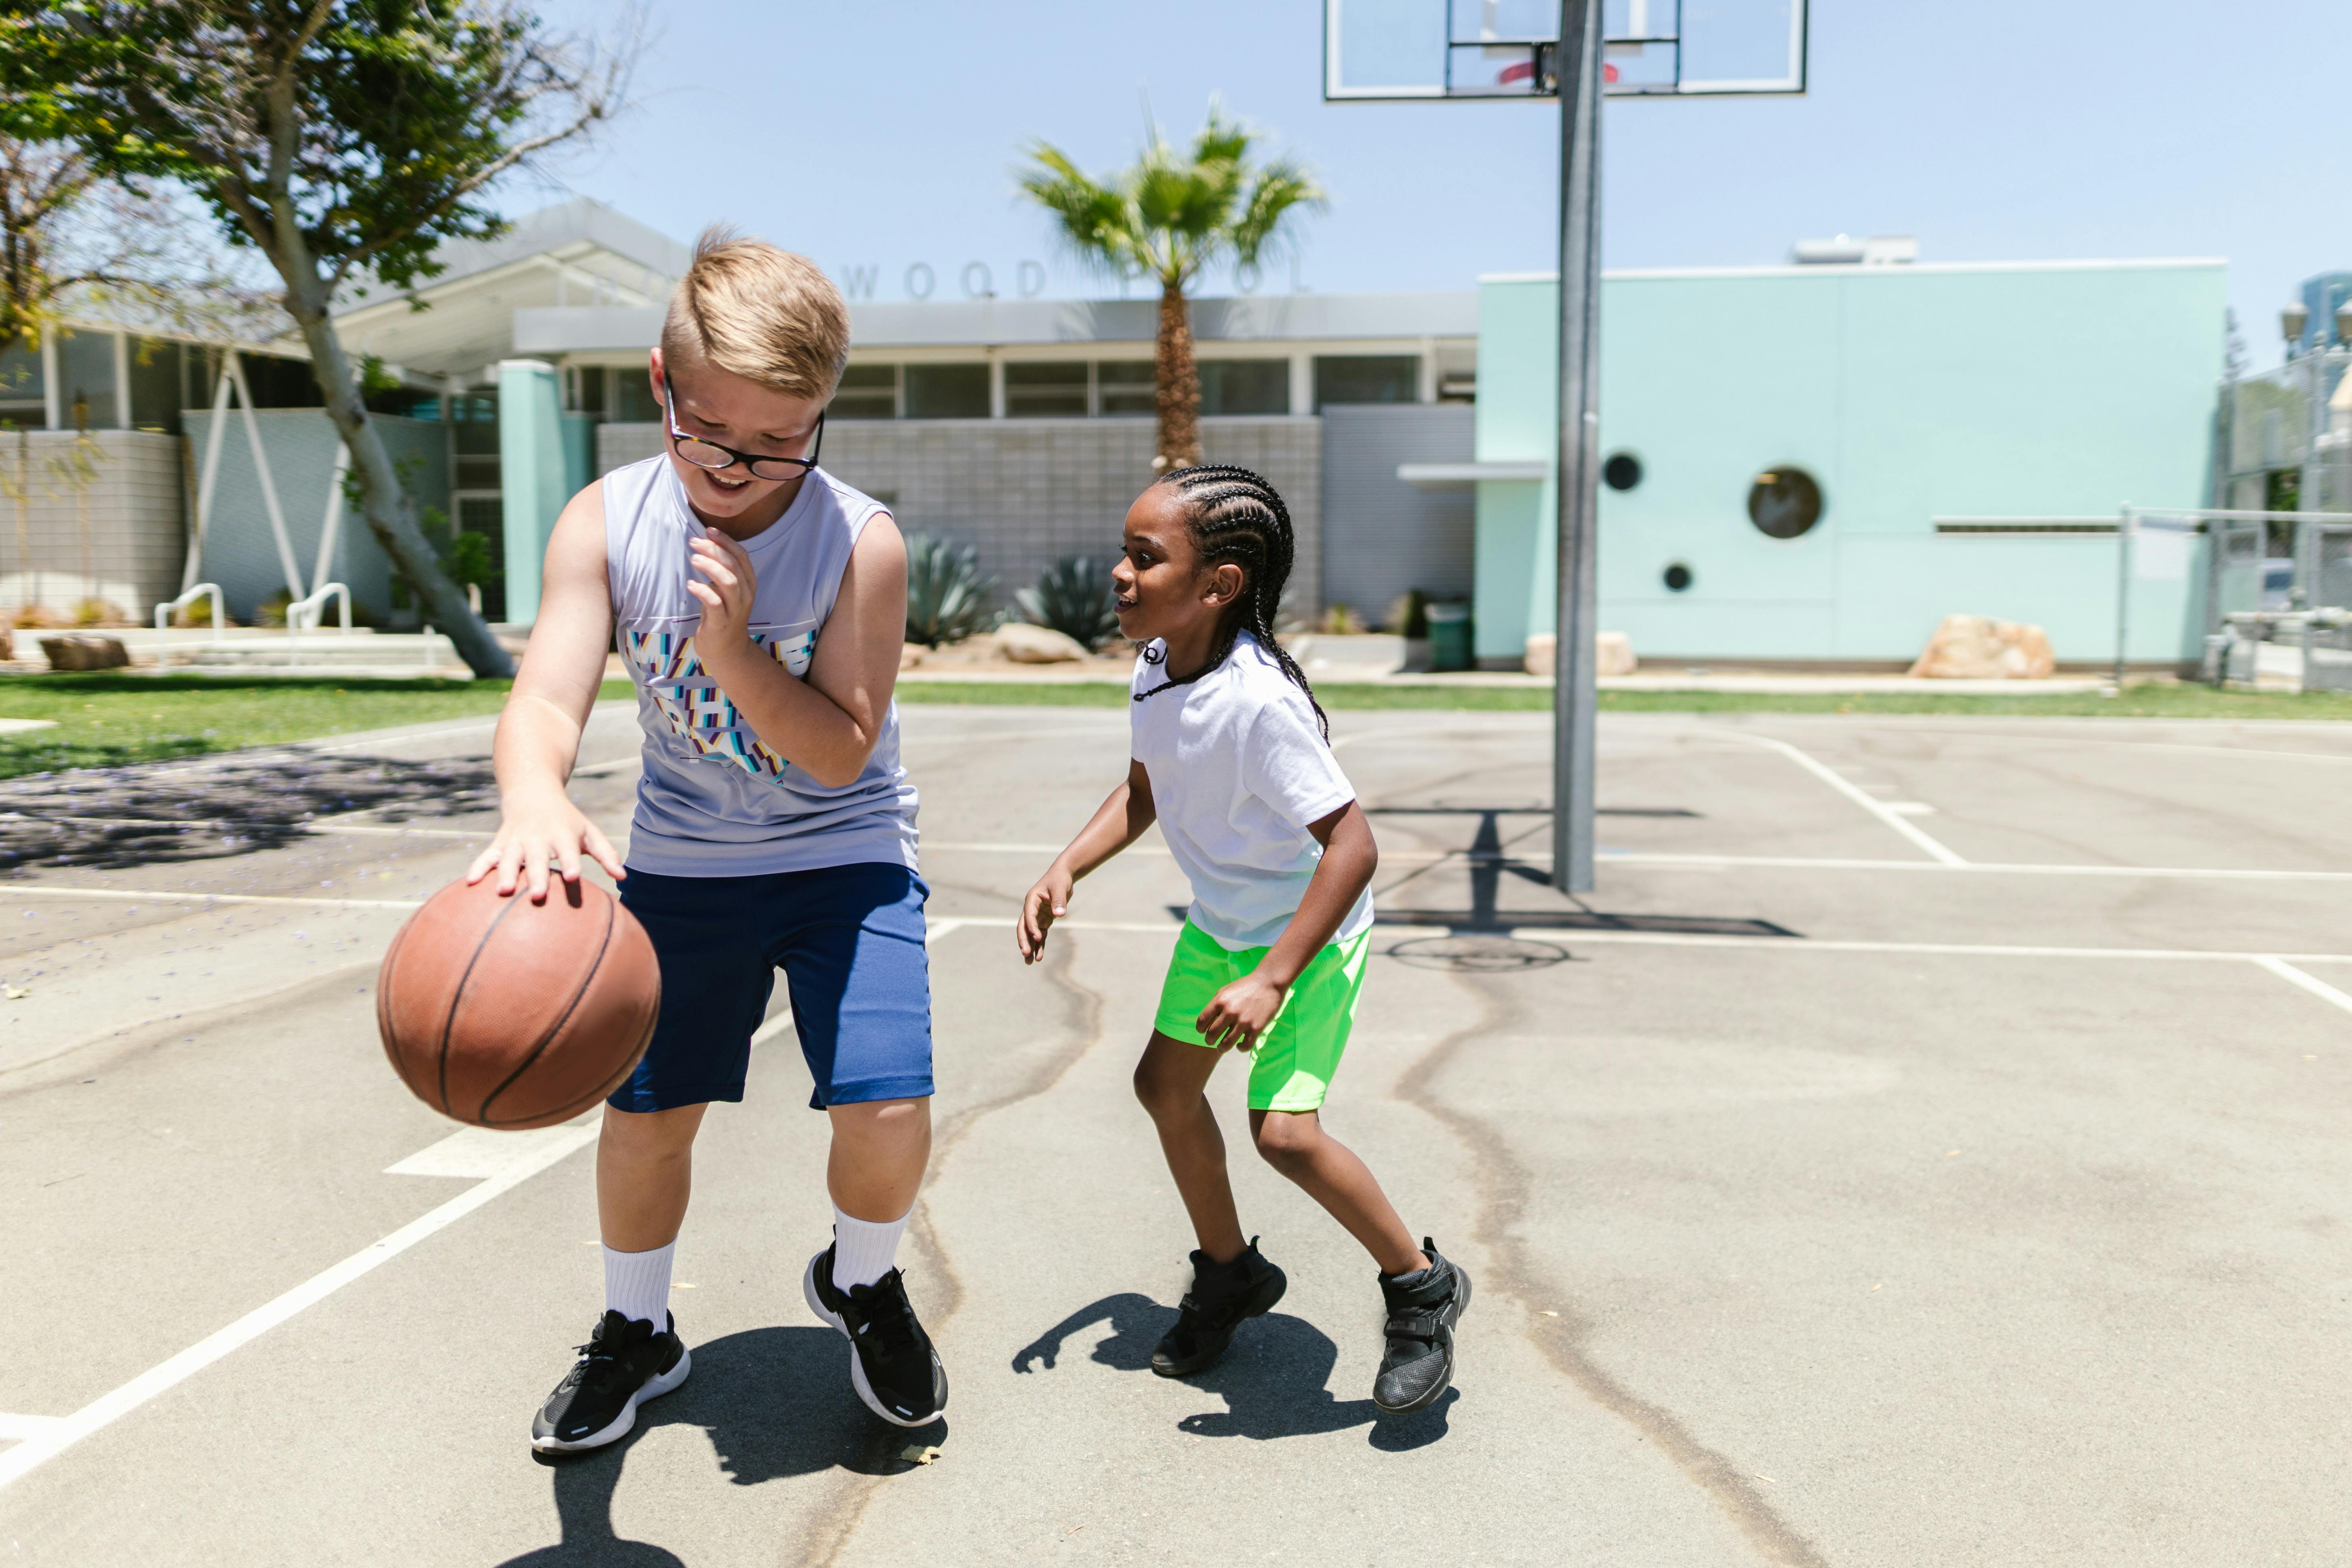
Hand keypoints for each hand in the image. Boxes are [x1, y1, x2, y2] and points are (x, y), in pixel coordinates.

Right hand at [465, 790, 625, 902]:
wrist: (533, 793)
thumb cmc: (567, 821)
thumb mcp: (588, 832)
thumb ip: (605, 854)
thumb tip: (622, 877)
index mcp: (562, 835)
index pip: (568, 851)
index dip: (570, 863)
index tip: (573, 878)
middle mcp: (538, 838)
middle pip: (537, 859)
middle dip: (538, 876)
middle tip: (538, 896)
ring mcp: (516, 841)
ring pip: (510, 858)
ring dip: (505, 874)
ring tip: (503, 891)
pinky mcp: (499, 844)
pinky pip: (487, 856)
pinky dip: (478, 867)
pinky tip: (470, 883)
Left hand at [686, 531, 757, 655]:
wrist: (726, 649)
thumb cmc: (722, 614)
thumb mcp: (725, 590)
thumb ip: (721, 571)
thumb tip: (706, 545)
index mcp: (748, 583)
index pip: (741, 556)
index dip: (726, 541)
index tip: (708, 530)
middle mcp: (745, 595)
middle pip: (733, 565)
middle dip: (714, 550)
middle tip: (694, 542)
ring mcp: (735, 609)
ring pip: (728, 582)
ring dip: (710, 567)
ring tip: (693, 559)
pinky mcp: (722, 622)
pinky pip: (714, 603)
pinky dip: (703, 591)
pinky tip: (691, 584)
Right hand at [1017, 866, 1074, 963]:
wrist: (1063, 876)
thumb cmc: (1060, 880)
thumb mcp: (1060, 888)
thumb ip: (1059, 901)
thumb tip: (1060, 914)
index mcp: (1032, 899)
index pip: (1029, 915)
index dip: (1032, 927)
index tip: (1038, 937)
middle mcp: (1031, 909)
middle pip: (1024, 927)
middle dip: (1024, 941)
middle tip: (1026, 954)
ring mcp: (1037, 916)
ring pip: (1030, 934)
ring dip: (1030, 947)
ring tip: (1029, 963)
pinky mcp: (1044, 920)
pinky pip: (1040, 935)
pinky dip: (1040, 945)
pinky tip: (1039, 957)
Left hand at [1196, 972, 1286, 1052]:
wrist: (1269, 982)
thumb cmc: (1246, 986)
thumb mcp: (1226, 990)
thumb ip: (1216, 1004)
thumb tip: (1207, 1020)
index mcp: (1220, 1001)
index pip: (1202, 1021)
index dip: (1200, 1029)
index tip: (1202, 1031)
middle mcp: (1230, 1012)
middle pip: (1211, 1034)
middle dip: (1209, 1041)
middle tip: (1211, 1041)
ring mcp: (1243, 1021)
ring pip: (1226, 1044)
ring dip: (1221, 1048)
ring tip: (1221, 1047)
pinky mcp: (1256, 1028)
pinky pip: (1245, 1046)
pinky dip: (1240, 1048)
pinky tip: (1239, 1045)